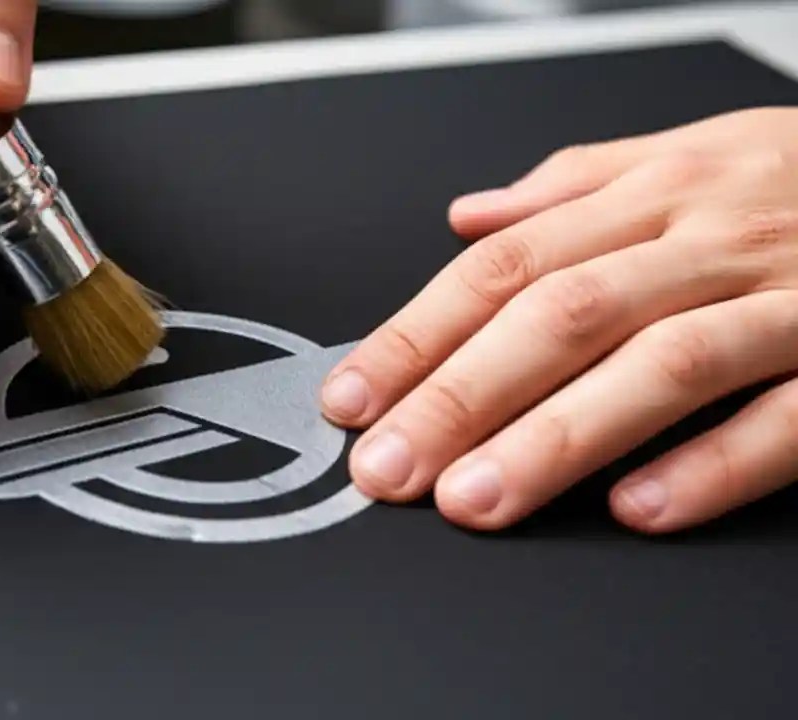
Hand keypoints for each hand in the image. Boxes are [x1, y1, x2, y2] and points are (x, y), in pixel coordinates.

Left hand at [321, 106, 797, 534]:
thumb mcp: (692, 153)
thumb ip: (576, 187)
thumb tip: (469, 215)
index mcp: (659, 193)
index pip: (506, 266)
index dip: (418, 334)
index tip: (355, 396)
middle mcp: (713, 239)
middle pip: (560, 316)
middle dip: (458, 396)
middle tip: (388, 466)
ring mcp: (791, 298)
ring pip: (658, 364)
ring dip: (557, 437)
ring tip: (476, 499)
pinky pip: (789, 414)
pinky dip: (714, 462)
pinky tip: (642, 508)